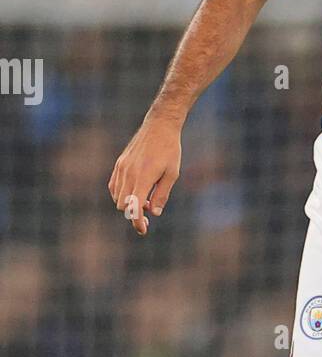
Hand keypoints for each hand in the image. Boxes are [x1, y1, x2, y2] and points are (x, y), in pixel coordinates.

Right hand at [108, 115, 181, 235]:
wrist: (159, 126)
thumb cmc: (170, 150)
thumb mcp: (172, 174)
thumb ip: (162, 194)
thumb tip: (154, 213)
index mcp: (143, 177)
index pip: (134, 207)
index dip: (137, 222)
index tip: (143, 230)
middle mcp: (128, 174)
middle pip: (123, 205)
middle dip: (134, 213)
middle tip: (150, 208)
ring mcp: (121, 168)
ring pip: (117, 197)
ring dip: (128, 203)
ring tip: (147, 196)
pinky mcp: (119, 164)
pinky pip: (113, 186)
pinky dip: (121, 193)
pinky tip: (135, 190)